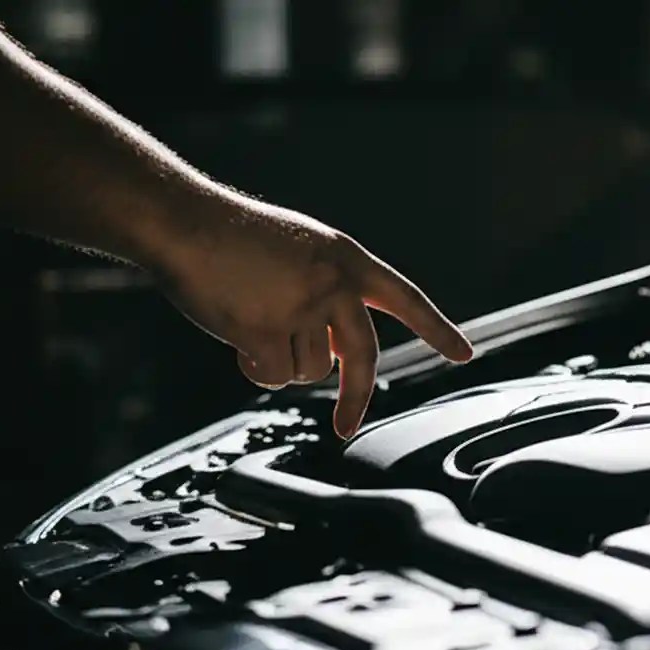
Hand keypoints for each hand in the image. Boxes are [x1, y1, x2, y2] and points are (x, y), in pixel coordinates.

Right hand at [150, 194, 472, 438]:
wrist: (185, 223)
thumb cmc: (235, 237)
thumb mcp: (302, 250)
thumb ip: (329, 293)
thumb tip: (335, 353)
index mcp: (347, 259)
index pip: (406, 299)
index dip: (437, 329)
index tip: (464, 354)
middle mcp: (334, 283)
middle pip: (363, 357)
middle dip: (355, 398)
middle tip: (346, 425)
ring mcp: (302, 308)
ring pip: (310, 371)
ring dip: (281, 363)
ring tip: (253, 322)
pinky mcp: (267, 331)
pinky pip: (273, 375)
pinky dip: (253, 367)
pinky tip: (235, 334)